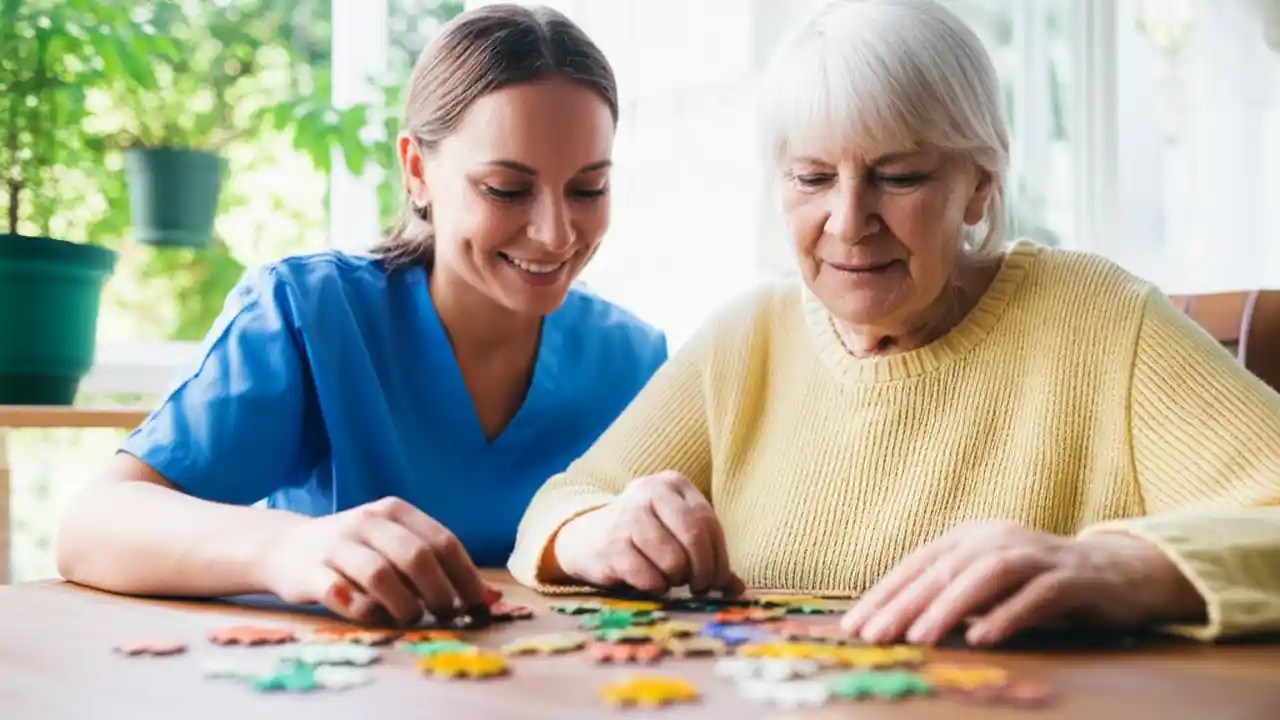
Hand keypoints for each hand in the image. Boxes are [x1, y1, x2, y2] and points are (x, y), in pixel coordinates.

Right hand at [259, 497, 489, 625]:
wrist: (284, 548)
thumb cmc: (353, 551)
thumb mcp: (391, 542)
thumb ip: (431, 560)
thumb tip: (485, 594)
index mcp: (394, 511)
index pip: (442, 541)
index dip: (465, 575)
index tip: (478, 602)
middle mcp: (366, 522)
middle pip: (416, 556)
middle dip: (439, 591)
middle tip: (446, 614)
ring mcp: (336, 546)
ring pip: (380, 575)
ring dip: (404, 605)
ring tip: (410, 617)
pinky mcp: (309, 572)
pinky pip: (342, 595)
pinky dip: (363, 611)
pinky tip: (372, 615)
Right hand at [553, 471, 744, 595]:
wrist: (586, 538)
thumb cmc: (644, 538)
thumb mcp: (677, 534)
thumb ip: (709, 555)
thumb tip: (739, 590)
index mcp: (672, 483)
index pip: (709, 522)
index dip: (719, 558)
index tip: (716, 580)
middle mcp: (649, 491)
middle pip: (695, 536)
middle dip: (703, 571)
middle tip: (699, 587)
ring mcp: (627, 516)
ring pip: (673, 560)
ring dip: (676, 579)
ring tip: (668, 579)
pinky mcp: (611, 545)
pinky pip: (649, 577)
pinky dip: (655, 587)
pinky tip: (648, 582)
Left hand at [840, 521, 1205, 645]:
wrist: (1122, 573)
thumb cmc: (1042, 585)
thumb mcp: (990, 588)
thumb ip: (952, 599)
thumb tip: (898, 624)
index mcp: (972, 538)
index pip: (918, 564)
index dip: (885, 593)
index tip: (854, 624)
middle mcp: (998, 538)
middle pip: (943, 569)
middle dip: (904, 603)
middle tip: (874, 635)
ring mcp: (1036, 555)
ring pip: (984, 576)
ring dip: (948, 607)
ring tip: (919, 637)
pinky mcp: (1071, 578)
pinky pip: (1036, 595)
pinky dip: (1008, 615)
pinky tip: (984, 638)